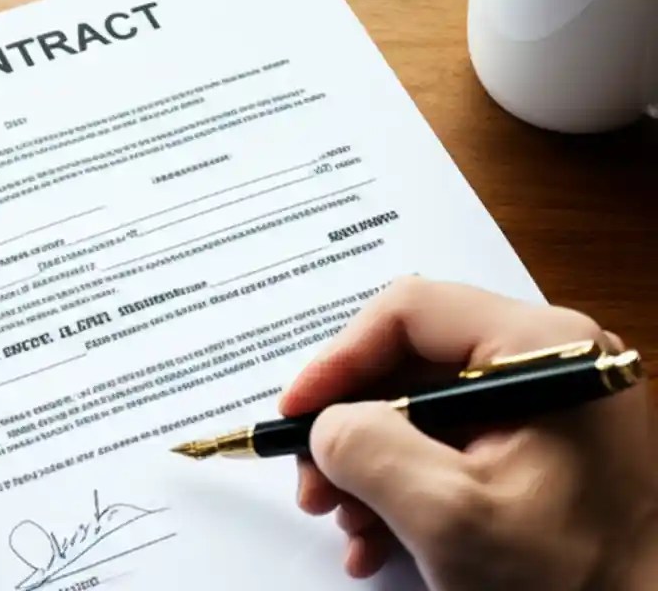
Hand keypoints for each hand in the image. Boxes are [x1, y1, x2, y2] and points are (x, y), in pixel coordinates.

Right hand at [280, 278, 657, 590]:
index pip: (410, 313)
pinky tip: (379, 537)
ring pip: (420, 408)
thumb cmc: (579, 581)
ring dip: (369, 466)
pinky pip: (448, 443)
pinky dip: (403, 485)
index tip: (297, 412)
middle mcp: (548, 359)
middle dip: (350, 428)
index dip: (339, 359)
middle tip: (313, 482)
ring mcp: (546, 402)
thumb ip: (370, 450)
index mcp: (544, 348)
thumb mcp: (451, 515)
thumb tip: (326, 425)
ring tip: (347, 523)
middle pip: (409, 363)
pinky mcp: (539, 443)